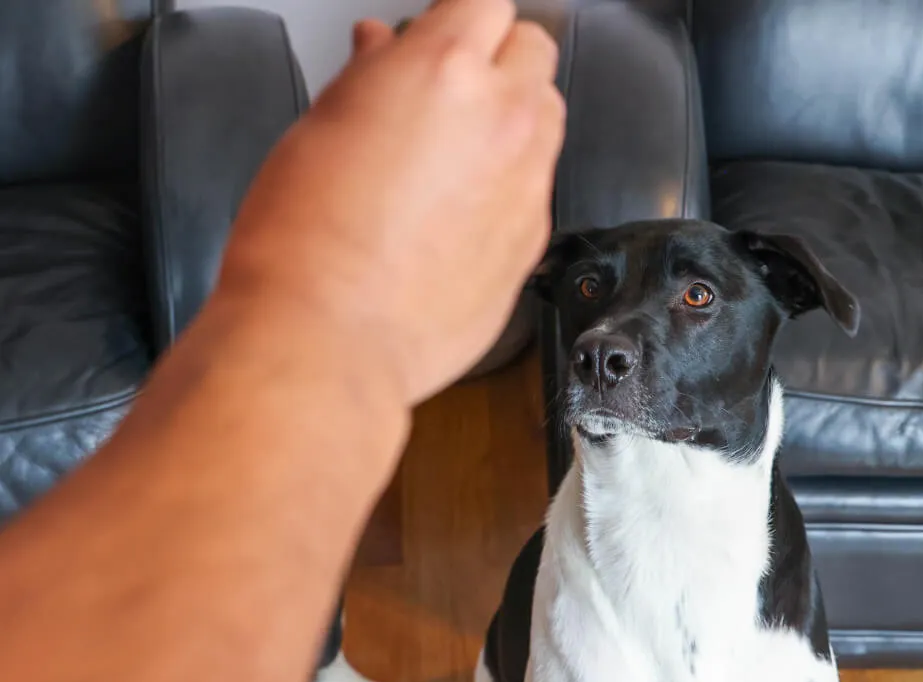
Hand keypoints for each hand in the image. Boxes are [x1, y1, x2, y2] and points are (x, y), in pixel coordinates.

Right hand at [215, 0, 564, 407]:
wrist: (329, 337)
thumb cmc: (306, 243)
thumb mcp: (320, 128)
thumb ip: (371, 79)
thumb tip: (385, 53)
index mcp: (445, 71)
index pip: (485, 0)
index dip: (461, 15)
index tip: (445, 31)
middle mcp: (502, 121)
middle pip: (533, 51)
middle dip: (496, 57)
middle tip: (453, 86)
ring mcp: (526, 185)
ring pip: (547, 120)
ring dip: (515, 118)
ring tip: (458, 152)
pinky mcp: (532, 243)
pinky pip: (537, 189)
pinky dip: (510, 185)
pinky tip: (462, 212)